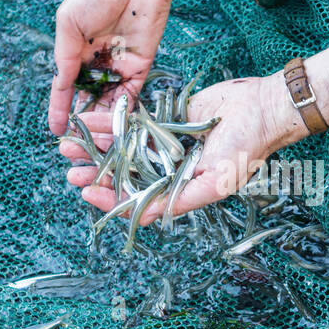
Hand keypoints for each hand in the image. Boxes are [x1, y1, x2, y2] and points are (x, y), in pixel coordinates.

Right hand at [48, 0, 180, 134]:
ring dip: (101, 120)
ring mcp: (120, 65)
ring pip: (109, 100)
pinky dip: (122, 111)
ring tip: (92, 139)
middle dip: (81, 119)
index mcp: (77, 47)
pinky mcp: (141, 66)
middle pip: (88, 97)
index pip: (65, 84)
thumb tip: (61, 83)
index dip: (59, 107)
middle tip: (74, 141)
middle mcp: (98, 60)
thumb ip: (65, 55)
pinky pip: (131, 94)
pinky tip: (113, 126)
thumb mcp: (69, 21)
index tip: (54, 129)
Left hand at [60, 76, 296, 222]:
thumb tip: (147, 218)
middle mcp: (167, 168)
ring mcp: (164, 142)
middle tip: (70, 168)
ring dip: (96, 145)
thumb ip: (181, 201)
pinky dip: (110, 120)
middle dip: (95, 170)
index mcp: (178, 188)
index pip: (137, 199)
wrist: (261, 109)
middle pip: (123, 172)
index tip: (87, 192)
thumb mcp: (215, 184)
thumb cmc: (245, 150)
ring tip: (67, 144)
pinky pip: (132, 121)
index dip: (111, 198)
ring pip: (122, 146)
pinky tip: (86, 120)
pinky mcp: (165, 118)